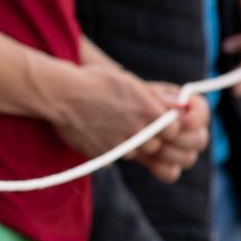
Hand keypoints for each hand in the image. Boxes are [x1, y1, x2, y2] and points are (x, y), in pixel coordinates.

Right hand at [52, 63, 169, 162]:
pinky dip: (110, 149)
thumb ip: (156, 98)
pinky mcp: (103, 156)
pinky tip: (98, 133)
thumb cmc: (94, 82)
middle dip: (146, 137)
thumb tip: (179, 105)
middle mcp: (137, 130)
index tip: (157, 121)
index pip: (173, 131)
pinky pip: (115, 158)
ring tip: (110, 125)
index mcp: (148, 111)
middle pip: (155, 145)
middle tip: (128, 122)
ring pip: (135, 154)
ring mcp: (120, 146)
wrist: (61, 95)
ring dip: (128, 144)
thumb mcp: (129, 82)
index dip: (166, 127)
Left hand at [132, 85, 208, 182]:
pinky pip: (171, 173)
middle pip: (199, 140)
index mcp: (188, 105)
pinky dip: (159, 167)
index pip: (203, 113)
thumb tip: (178, 107)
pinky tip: (145, 157)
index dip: (192, 120)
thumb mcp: (141, 95)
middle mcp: (190, 128)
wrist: (111, 114)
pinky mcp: (166, 164)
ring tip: (147, 144)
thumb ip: (159, 100)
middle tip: (158, 134)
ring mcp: (181, 148)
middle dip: (179, 138)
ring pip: (187, 158)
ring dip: (167, 152)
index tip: (176, 120)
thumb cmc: (128, 100)